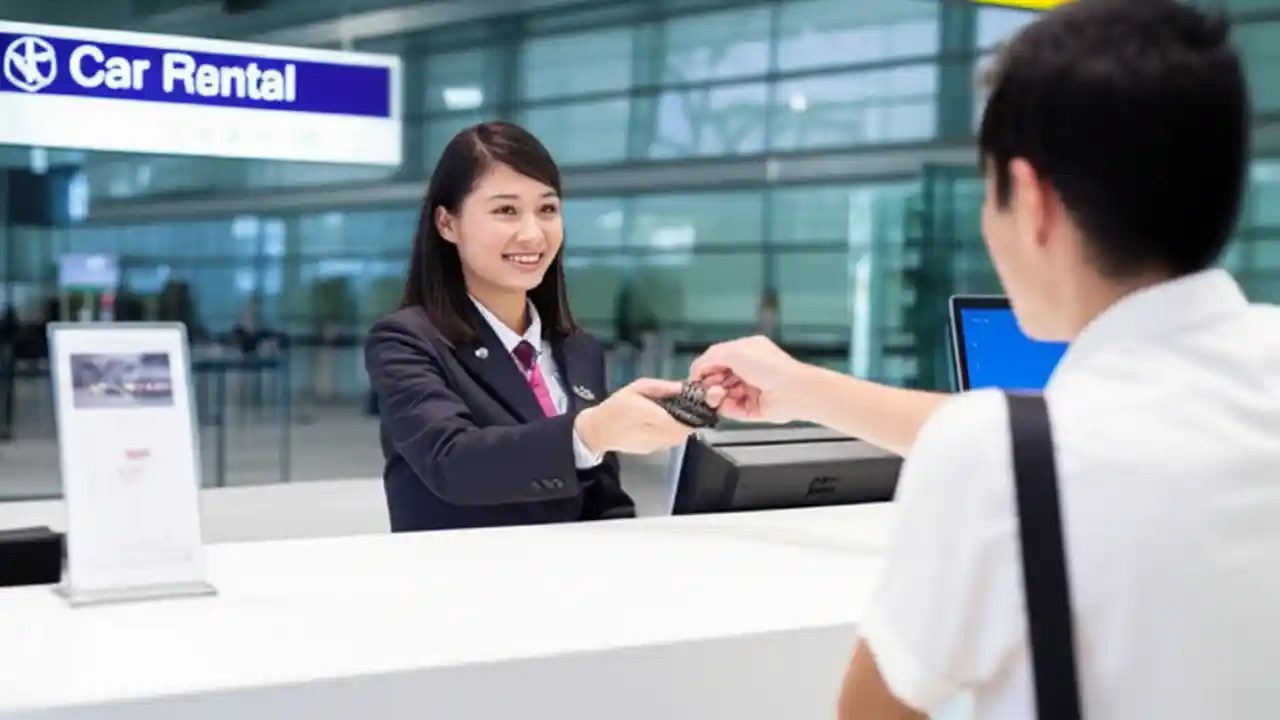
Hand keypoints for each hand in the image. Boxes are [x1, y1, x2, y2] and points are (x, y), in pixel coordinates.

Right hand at [574, 378, 698, 454]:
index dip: (693, 414)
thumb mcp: (636, 388)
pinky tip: (664, 425)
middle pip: (683, 432)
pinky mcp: (652, 451)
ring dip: (681, 428)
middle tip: (689, 409)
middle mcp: (654, 433)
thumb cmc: (617, 406)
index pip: (681, 421)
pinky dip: (672, 434)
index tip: (696, 405)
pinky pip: (669, 443)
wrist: (599, 431)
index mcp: (650, 415)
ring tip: (676, 416)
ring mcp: (654, 445)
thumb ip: (660, 387)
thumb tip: (682, 387)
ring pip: (678, 439)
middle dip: (689, 421)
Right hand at [688, 335, 812, 423]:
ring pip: (722, 395)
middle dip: (709, 383)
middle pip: (717, 379)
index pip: (716, 359)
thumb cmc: (770, 367)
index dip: (705, 368)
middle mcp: (747, 370)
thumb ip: (710, 357)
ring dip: (716, 396)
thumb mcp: (735, 351)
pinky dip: (726, 408)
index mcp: (745, 351)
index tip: (695, 377)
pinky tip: (726, 404)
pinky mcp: (752, 409)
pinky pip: (732, 410)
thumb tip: (696, 368)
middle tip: (707, 387)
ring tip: (718, 395)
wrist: (793, 391)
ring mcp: (749, 390)